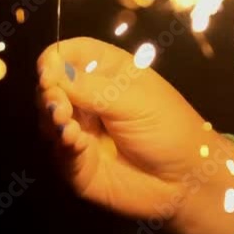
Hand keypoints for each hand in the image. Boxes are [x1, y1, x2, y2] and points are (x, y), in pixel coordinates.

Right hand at [37, 38, 233, 233]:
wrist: (186, 179)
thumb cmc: (169, 127)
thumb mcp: (133, 99)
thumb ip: (89, 86)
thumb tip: (48, 69)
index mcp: (105, 71)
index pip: (66, 54)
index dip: (53, 60)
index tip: (47, 70)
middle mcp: (87, 99)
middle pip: (50, 87)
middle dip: (49, 92)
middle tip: (58, 102)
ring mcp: (80, 131)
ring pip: (48, 119)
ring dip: (52, 118)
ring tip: (64, 120)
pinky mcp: (77, 164)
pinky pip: (59, 151)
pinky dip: (62, 144)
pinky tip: (72, 140)